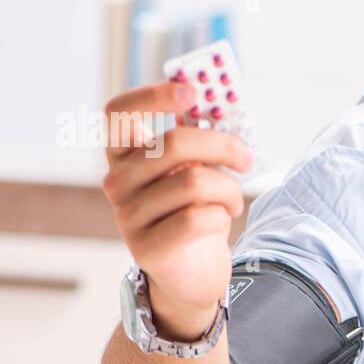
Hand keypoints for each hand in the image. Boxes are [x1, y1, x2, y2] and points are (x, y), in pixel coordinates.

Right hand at [101, 82, 253, 339]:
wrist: (192, 271)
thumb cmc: (195, 209)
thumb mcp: (195, 169)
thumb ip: (199, 136)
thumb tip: (220, 101)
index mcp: (124, 155)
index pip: (118, 112)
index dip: (153, 96)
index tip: (192, 92)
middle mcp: (116, 182)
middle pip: (172, 143)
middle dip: (222, 146)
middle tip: (247, 158)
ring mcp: (127, 216)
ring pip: (194, 182)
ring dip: (228, 190)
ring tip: (233, 201)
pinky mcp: (146, 248)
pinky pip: (198, 218)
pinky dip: (222, 216)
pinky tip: (222, 220)